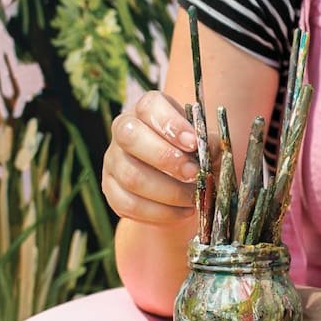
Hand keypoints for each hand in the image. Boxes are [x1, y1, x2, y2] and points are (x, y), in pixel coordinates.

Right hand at [102, 91, 199, 225]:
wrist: (181, 181)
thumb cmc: (195, 153)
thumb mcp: (206, 143)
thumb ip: (209, 143)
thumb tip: (207, 148)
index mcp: (147, 109)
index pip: (150, 106)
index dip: (171, 123)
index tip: (194, 143)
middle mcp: (124, 129)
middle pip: (131, 137)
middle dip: (165, 158)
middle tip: (193, 173)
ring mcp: (113, 160)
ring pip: (130, 176)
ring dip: (167, 191)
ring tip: (192, 197)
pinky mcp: (110, 189)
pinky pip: (128, 204)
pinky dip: (159, 213)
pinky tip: (181, 211)